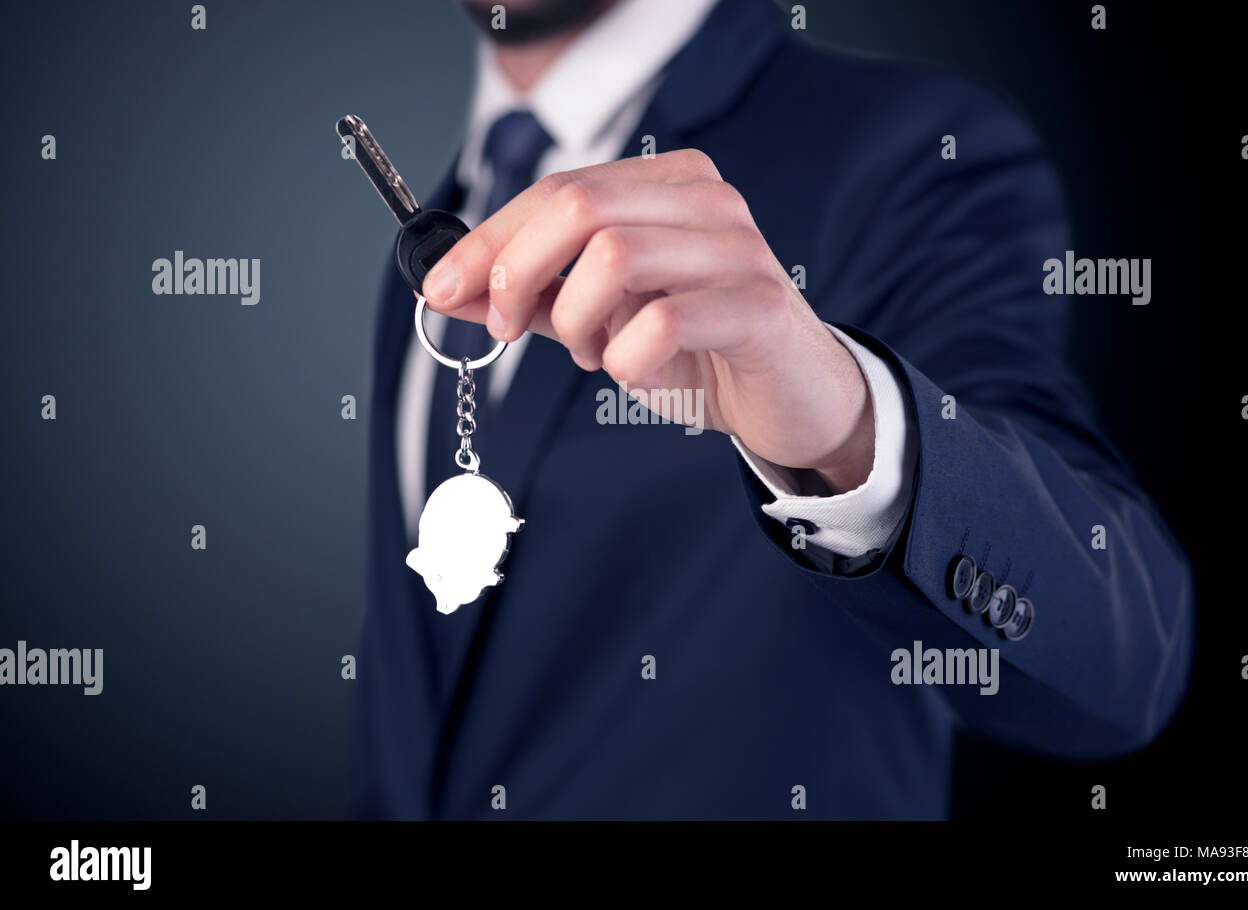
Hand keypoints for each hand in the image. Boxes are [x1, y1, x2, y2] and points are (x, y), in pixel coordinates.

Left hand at [420, 149, 874, 492]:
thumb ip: (535, 298)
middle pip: (579, 206)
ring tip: (594, 355)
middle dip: (517, 271)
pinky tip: (641, 373)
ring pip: (614, 255)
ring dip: (577, 321)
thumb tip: (450, 288)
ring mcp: (738, 249)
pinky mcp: (759, 306)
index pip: (558, 190)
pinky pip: (663, 322)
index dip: (488, 240)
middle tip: (506, 329)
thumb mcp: (602, 320)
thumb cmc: (698, 352)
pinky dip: (628, 358)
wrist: (794, 400)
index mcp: (667, 185)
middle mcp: (707, 201)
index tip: (438, 289)